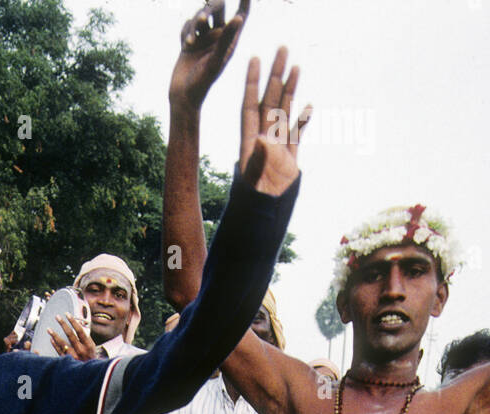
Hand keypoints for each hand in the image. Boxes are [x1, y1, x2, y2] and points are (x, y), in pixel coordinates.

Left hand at [49, 314, 97, 360]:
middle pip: (70, 335)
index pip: (80, 330)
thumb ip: (85, 337)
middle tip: (57, 317)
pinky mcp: (68, 362)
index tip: (67, 314)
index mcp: (88, 345)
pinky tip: (51, 339)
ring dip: (55, 335)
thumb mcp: (92, 347)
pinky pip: (59, 352)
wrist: (91, 373)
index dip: (73, 321)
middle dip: (63, 324)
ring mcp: (73, 357)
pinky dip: (55, 345)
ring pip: (62, 344)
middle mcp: (81, 351)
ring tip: (49, 329)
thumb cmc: (90, 358)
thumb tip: (77, 324)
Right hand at [170, 1, 249, 109]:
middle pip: (218, 8)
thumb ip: (226, 39)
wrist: (183, 97)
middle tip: (203, 19)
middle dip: (209, 9)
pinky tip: (184, 45)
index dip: (244, 1)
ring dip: (194, 24)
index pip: (242, 14)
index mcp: (230, 40)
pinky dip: (185, 31)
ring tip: (189, 42)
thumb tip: (238, 18)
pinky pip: (187, 25)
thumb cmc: (202, 83)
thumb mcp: (215, 61)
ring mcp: (203, 38)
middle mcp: (218, 37)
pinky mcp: (190, 42)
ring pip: (200, 15)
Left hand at [239, 48, 310, 196]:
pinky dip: (302, 120)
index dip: (252, 82)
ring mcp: (277, 148)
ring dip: (289, 89)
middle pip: (269, 101)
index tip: (254, 58)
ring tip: (295, 67)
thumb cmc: (256, 204)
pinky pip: (296, 134)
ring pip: (284, 112)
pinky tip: (309, 107)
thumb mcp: (255, 180)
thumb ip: (258, 159)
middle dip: (275, 75)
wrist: (266, 220)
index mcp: (249, 142)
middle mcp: (263, 140)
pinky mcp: (289, 159)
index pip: (250, 105)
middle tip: (281, 49)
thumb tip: (263, 140)